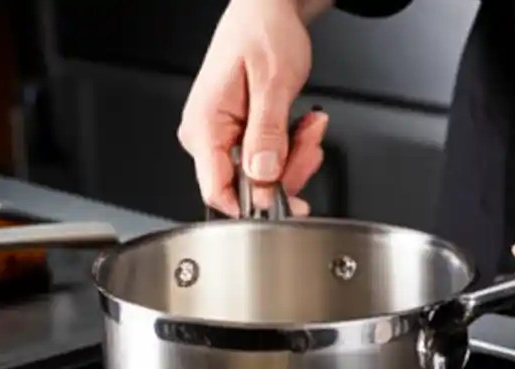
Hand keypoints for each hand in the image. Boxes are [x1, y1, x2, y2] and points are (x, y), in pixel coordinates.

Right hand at [177, 0, 328, 216]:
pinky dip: (290, 149)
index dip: (254, 203)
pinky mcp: (235, 137)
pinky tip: (300, 126)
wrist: (265, 10)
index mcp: (204, 126)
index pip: (217, 190)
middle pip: (245, 186)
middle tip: (310, 139)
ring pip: (260, 176)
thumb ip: (267, 133)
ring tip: (309, 124)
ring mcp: (219, 139)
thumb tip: (262, 175)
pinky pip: (264, 161)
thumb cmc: (263, 32)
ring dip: (294, 156)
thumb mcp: (274, 82)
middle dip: (287, 170)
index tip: (288, 202)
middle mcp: (205, 138)